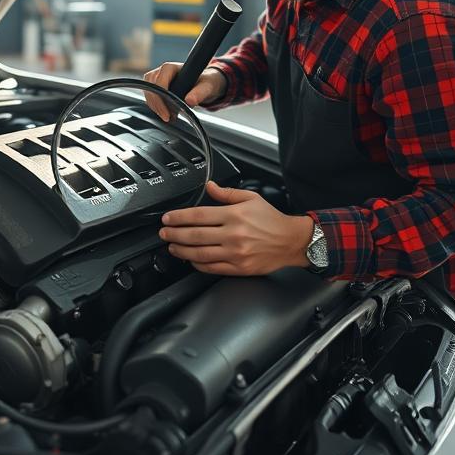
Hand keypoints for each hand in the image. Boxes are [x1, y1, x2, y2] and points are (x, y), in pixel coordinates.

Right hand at [142, 62, 226, 121]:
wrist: (203, 83)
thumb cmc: (204, 82)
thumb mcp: (206, 87)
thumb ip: (199, 93)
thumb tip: (190, 101)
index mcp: (171, 68)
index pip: (159, 82)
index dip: (161, 99)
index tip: (167, 114)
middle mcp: (161, 71)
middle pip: (151, 88)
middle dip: (157, 105)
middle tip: (167, 118)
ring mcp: (156, 78)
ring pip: (148, 93)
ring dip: (155, 106)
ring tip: (168, 116)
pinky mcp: (155, 86)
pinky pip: (149, 96)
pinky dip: (155, 106)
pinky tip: (165, 112)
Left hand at [159, 182, 314, 274]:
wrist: (292, 241)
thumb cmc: (272, 220)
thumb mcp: (251, 198)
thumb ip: (227, 193)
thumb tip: (209, 186)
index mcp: (234, 215)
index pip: (198, 215)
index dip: (179, 217)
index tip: (167, 218)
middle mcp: (233, 234)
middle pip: (195, 235)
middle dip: (174, 234)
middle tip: (163, 233)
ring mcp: (235, 253)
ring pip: (200, 253)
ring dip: (181, 250)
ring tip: (171, 246)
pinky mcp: (239, 268)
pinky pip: (212, 268)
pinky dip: (198, 264)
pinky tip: (190, 259)